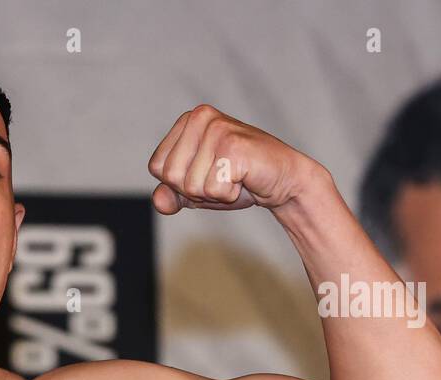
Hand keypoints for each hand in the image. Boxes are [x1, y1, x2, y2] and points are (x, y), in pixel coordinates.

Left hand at [147, 105, 324, 214]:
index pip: (157, 167)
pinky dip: (229, 194)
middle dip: (195, 190)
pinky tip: (244, 179)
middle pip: (171, 176)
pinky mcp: (233, 145)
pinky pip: (213, 189)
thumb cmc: (239, 181)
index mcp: (187, 121)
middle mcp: (199, 117)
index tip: (206, 174)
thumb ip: (173, 194)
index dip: (179, 183)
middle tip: (223, 178)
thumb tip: (159, 202)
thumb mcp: (197, 190)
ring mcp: (217, 129)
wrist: (283, 181)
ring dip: (214, 193)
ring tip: (234, 178)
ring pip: (191, 185)